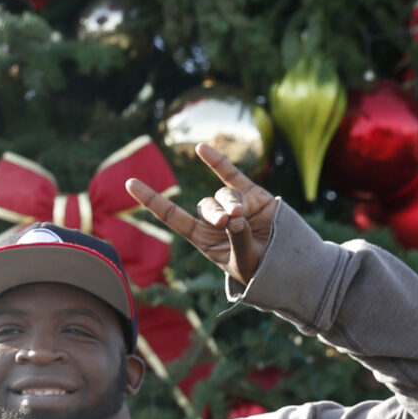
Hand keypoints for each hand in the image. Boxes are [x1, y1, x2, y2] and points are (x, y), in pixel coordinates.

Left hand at [127, 143, 278, 284]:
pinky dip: (217, 162)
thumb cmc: (259, 270)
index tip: (130, 183)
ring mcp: (234, 205)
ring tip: (241, 216)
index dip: (152, 199)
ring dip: (231, 202)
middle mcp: (214, 220)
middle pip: (204, 206)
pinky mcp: (254, 196)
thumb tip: (234, 218)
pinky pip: (232, 175)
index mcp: (202, 238)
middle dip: (215, 212)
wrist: (287, 265)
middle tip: (228, 220)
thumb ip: (238, 243)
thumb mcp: (245, 263)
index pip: (171, 216)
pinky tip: (201, 148)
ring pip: (223, 195)